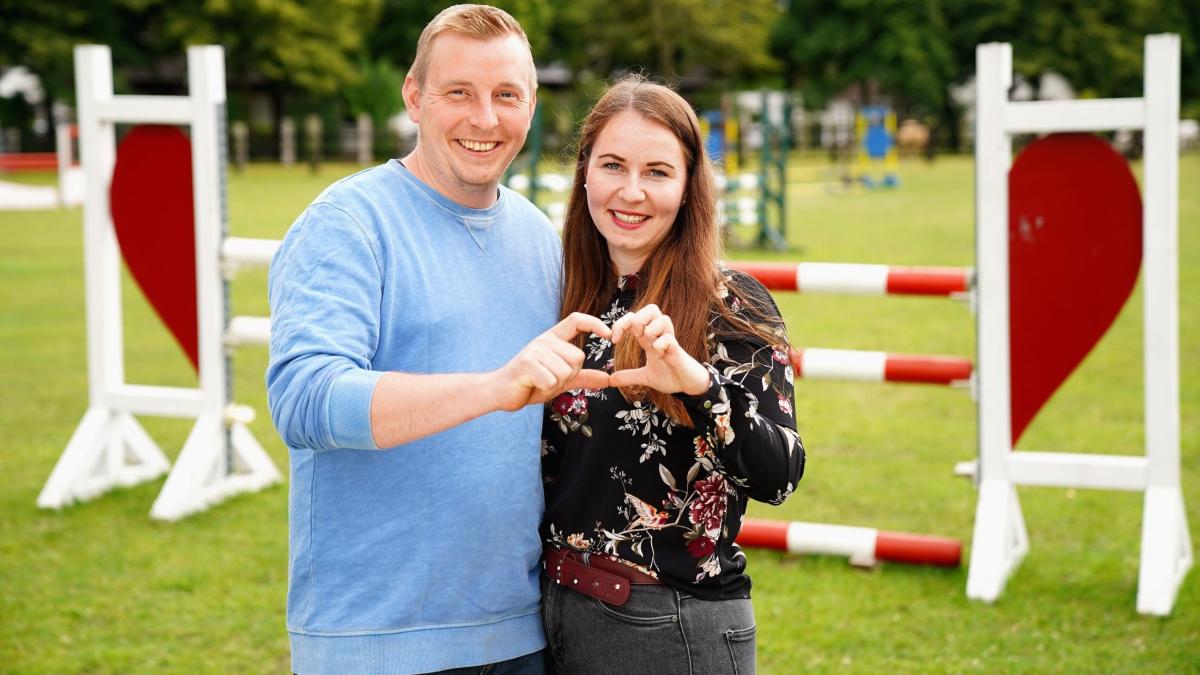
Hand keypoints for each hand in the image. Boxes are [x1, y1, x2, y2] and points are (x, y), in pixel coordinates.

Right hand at [494, 312, 611, 410]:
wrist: (501, 391)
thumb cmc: (531, 383)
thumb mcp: (561, 380)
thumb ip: (583, 377)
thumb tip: (608, 379)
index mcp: (553, 339)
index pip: (576, 320)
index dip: (595, 323)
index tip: (610, 334)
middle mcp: (545, 340)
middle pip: (578, 357)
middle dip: (569, 376)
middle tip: (550, 379)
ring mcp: (535, 350)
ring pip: (566, 372)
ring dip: (556, 384)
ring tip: (540, 382)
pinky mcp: (527, 363)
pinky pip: (552, 380)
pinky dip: (545, 388)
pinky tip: (533, 385)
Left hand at [609, 304, 709, 395]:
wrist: (688, 386)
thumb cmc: (670, 376)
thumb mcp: (645, 377)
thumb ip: (628, 376)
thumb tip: (610, 380)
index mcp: (650, 339)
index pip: (634, 318)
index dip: (621, 324)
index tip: (614, 341)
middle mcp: (660, 336)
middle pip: (651, 309)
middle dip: (638, 319)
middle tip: (635, 336)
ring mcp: (670, 342)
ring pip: (663, 318)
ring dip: (651, 329)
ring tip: (649, 344)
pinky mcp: (678, 352)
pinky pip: (669, 339)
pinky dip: (661, 344)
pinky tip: (658, 354)